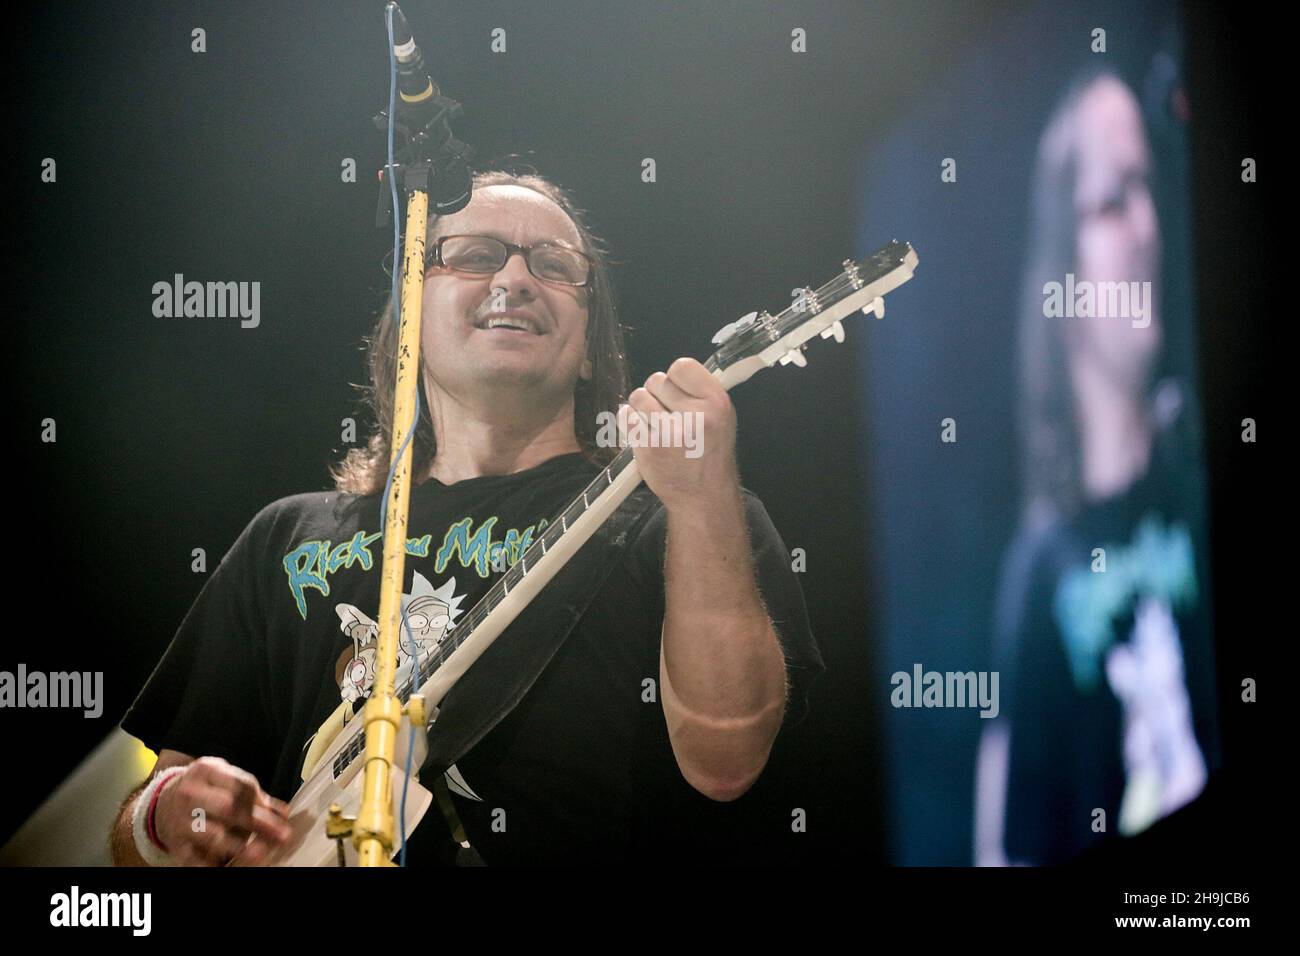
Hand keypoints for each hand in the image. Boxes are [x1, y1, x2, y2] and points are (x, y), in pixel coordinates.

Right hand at [153, 756, 291, 866]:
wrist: (164, 804)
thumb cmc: (206, 791)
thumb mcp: (225, 780)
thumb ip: (252, 793)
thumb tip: (283, 812)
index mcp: (205, 771)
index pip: (241, 785)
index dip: (263, 801)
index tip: (282, 815)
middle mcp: (189, 794)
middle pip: (229, 808)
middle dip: (257, 822)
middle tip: (281, 835)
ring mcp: (180, 821)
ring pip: (213, 835)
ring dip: (239, 845)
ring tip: (261, 852)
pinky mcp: (176, 846)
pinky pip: (198, 859)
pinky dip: (217, 863)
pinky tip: (237, 863)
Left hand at [621, 357, 739, 513]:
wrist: (702, 495)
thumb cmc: (708, 453)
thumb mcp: (720, 417)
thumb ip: (699, 393)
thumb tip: (671, 373)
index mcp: (717, 402)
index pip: (681, 366)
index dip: (673, 378)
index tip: (675, 393)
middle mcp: (697, 415)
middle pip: (656, 380)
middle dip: (656, 394)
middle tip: (666, 415)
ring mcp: (671, 432)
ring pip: (638, 396)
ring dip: (641, 408)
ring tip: (655, 424)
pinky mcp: (650, 447)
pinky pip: (626, 417)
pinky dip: (630, 422)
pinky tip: (643, 432)